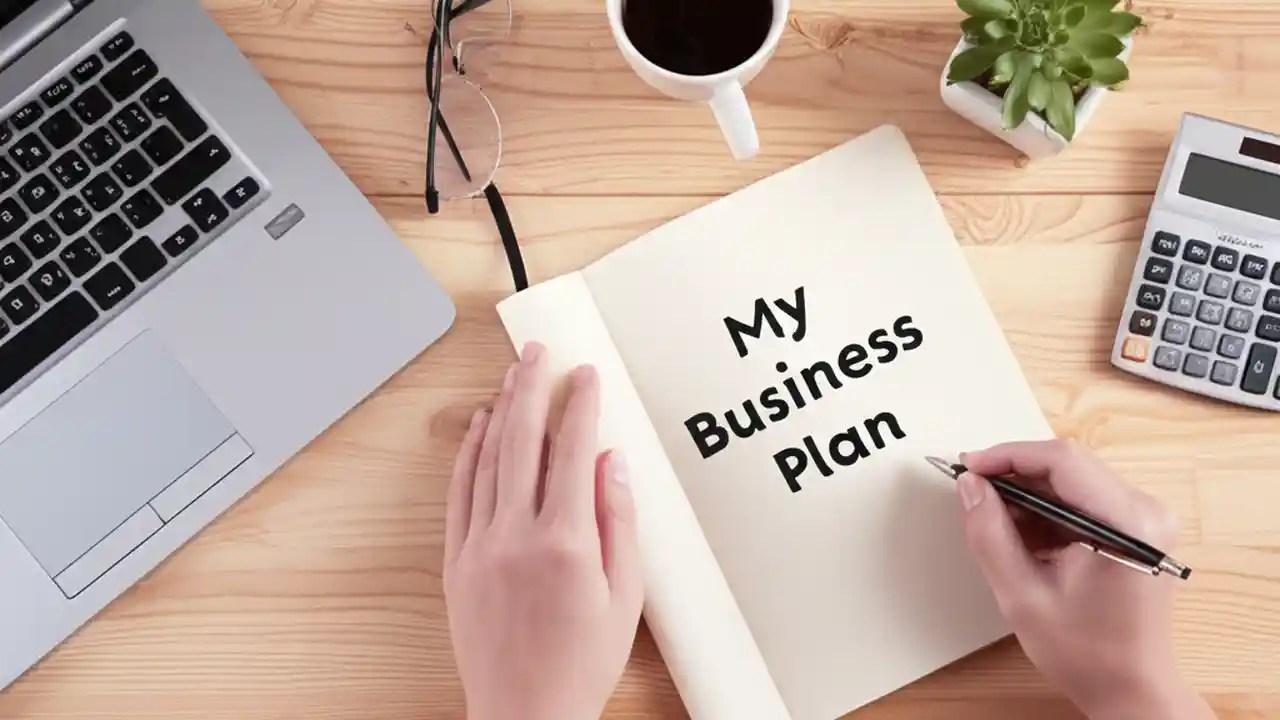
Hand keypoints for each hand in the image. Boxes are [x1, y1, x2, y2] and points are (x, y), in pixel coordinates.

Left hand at [444, 343, 643, 719]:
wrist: (525, 715)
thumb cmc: (581, 664)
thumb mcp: (625, 595)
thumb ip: (619, 522)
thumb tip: (612, 464)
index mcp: (567, 543)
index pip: (573, 452)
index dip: (580, 406)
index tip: (586, 378)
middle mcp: (518, 536)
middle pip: (524, 440)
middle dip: (533, 387)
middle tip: (540, 352)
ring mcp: (481, 547)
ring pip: (489, 460)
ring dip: (503, 411)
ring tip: (513, 375)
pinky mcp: (457, 562)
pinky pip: (460, 493)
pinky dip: (470, 454)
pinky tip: (481, 428)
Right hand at [958, 440, 1215, 719]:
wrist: (1132, 690)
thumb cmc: (1088, 654)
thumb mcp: (1022, 595)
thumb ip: (990, 534)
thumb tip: (970, 487)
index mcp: (1126, 523)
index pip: (1061, 460)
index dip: (1008, 456)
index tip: (970, 468)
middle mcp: (1145, 513)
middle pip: (1068, 465)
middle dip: (1015, 475)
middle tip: (974, 492)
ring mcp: (1144, 520)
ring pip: (1072, 481)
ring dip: (1029, 495)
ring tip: (997, 525)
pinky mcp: (1136, 530)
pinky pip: (1083, 500)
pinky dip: (1047, 511)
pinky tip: (1024, 538)